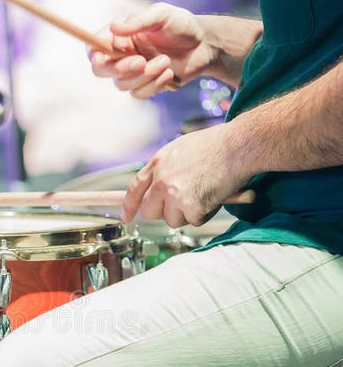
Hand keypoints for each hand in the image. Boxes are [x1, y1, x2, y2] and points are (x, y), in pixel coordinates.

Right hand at [90, 2, 215, 97]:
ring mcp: (133, 72)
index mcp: (120, 36)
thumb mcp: (162, 15)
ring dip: (145, 76)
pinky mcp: (145, 86)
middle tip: (141, 62)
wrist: (204, 46)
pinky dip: (154, 85)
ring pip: (122, 84)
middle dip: (120, 69)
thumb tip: (114, 28)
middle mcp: (121, 55)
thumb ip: (139, 21)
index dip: (94, 55)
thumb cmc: (182, 25)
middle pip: (101, 71)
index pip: (94, 48)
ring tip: (166, 61)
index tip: (104, 58)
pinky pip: (139, 94)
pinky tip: (169, 73)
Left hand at [122, 123, 254, 226]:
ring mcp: (175, 193)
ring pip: (173, 220)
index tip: (127, 216)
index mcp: (158, 162)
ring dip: (188, 214)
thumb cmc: (218, 145)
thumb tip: (159, 191)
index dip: (130, 205)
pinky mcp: (191, 206)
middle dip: (164, 212)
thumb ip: (167, 169)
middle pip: (150, 211)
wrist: (239, 145)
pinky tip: (214, 196)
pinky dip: (206, 214)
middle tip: (184, 204)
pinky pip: (194, 221)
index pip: (135, 189)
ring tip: (204, 194)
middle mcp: (162, 179)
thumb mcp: (182, 149)